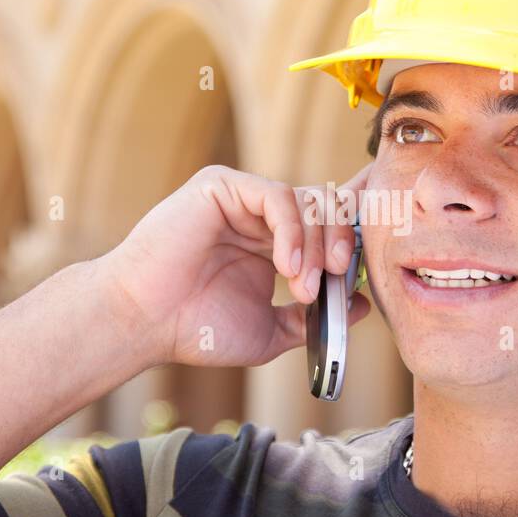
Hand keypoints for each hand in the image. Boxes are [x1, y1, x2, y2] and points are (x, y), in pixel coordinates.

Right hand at [101, 163, 372, 368]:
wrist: (144, 323)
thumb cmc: (196, 329)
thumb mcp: (272, 330)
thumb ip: (315, 317)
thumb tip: (364, 305)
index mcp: (273, 243)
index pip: (327, 224)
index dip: (355, 233)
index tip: (373, 257)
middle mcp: (259, 216)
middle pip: (326, 208)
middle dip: (341, 242)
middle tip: (335, 278)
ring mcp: (241, 198)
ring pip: (306, 200)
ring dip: (315, 244)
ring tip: (301, 286)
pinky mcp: (221, 185)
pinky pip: (277, 196)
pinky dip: (292, 230)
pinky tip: (285, 266)